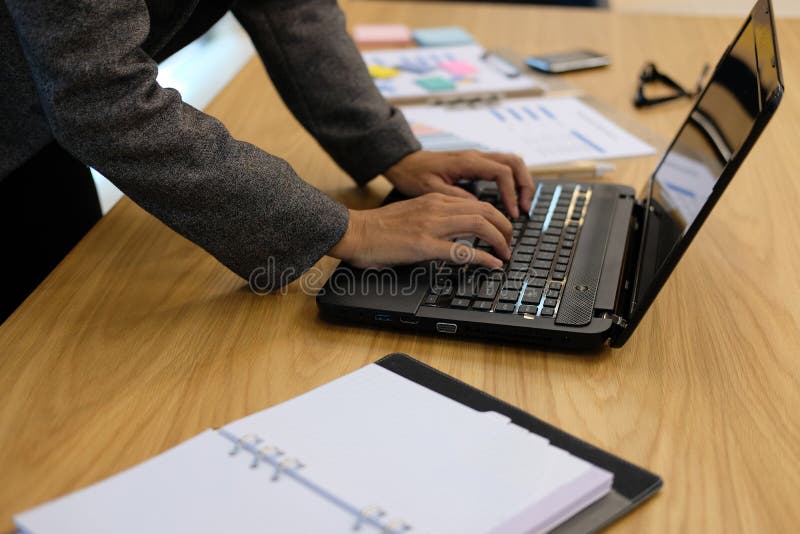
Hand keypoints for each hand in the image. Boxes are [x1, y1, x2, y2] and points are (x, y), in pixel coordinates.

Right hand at [328, 193, 512, 268]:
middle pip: (486, 211)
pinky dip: (484, 258)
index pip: (477, 203)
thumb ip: (435, 218)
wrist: (355, 231)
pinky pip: (463, 250)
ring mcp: (432, 226)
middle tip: (509, 244)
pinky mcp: (424, 245)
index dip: (497, 217)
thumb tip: (456, 234)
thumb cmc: (379, 228)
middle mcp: (437, 207)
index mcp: (435, 199)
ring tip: (505, 255)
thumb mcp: (413, 213)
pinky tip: (493, 265)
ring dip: (499, 241)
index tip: (502, 232)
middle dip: (505, 228)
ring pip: (480, 226)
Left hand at [383, 149, 533, 217]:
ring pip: (512, 163)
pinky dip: (512, 182)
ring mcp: (477, 159)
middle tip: (525, 209)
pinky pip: (502, 168)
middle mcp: (476, 156)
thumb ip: (455, 197)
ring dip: (521, 182)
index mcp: (467, 162)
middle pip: (515, 162)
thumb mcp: (430, 189)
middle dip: (525, 185)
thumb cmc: (413, 175)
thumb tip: (478, 208)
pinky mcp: (476, 164)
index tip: (512, 214)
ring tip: (522, 206)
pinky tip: (510, 199)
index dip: (511, 193)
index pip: (502, 172)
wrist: (403, 162)